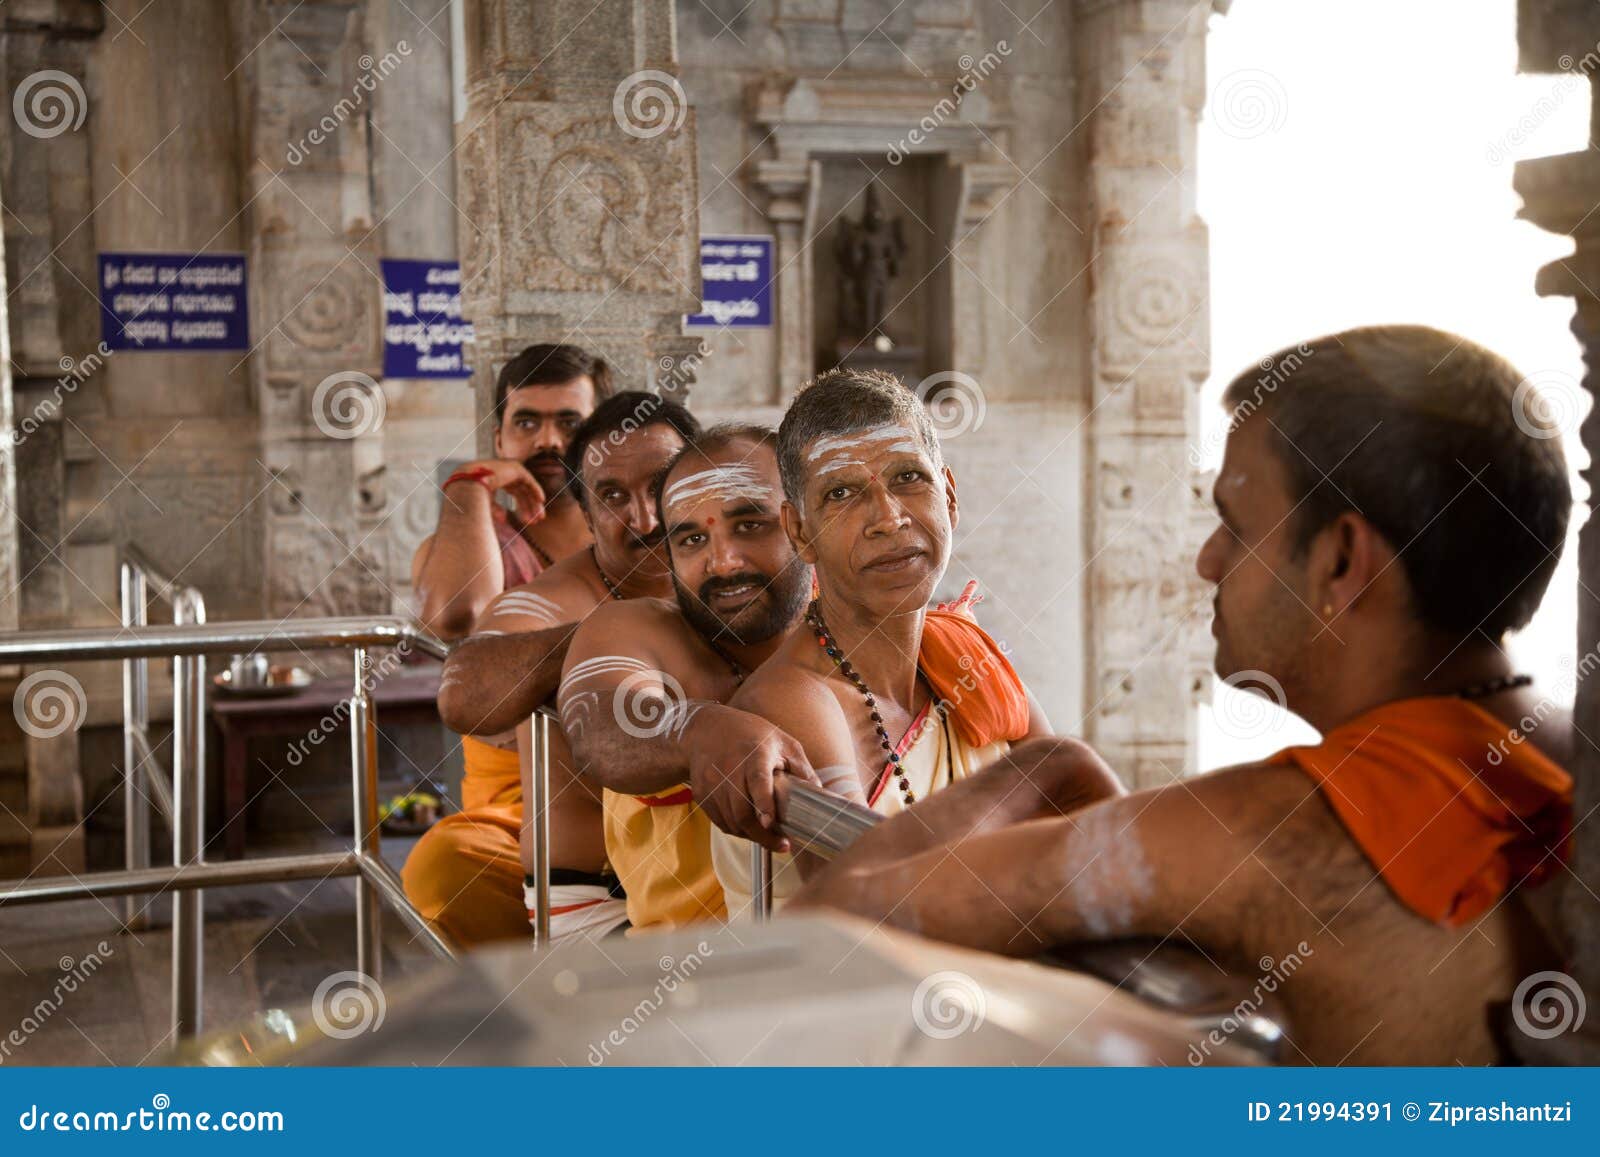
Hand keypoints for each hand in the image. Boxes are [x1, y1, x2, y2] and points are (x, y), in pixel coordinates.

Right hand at [448, 458, 546, 522]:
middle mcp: (505, 473)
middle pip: (523, 492)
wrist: (467, 483)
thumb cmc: (470, 493)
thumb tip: (504, 519)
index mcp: (497, 479)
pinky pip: (529, 480)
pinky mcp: (515, 467)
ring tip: (540, 517)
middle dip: (530, 507)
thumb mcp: (485, 504)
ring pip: (527, 487)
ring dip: (534, 502)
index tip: (528, 521)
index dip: (523, 507)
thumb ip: (496, 510)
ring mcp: (510, 469)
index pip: (516, 493)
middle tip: (537, 520)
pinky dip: (536, 490)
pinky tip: (541, 501)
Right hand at [686, 705, 818, 852]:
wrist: (705, 729)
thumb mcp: (782, 742)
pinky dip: (736, 829)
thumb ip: (802, 768)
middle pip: (742, 811)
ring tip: (768, 836)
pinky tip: (749, 827)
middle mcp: (730, 769)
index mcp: (755, 754)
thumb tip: (820, 793)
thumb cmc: (751, 734)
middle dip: (762, 835)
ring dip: (750, 835)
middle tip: (782, 845)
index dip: (763, 803)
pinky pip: (720, 821)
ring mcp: (713, 783)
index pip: (757, 781)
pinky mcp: (703, 794)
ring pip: (731, 821)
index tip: (769, 823)